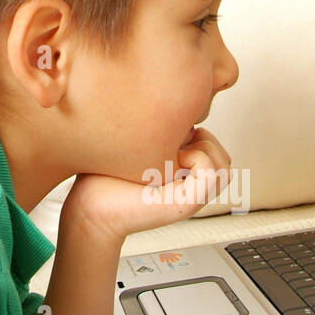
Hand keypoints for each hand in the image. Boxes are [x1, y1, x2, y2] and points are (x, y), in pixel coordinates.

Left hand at [63, 127, 232, 241]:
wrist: (90, 207)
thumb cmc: (103, 177)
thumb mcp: (139, 144)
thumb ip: (164, 131)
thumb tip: (181, 107)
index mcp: (183, 175)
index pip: (212, 146)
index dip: (195, 131)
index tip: (162, 135)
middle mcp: (191, 188)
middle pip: (223, 154)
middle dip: (202, 138)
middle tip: (169, 144)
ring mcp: (193, 197)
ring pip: (224, 162)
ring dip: (202, 148)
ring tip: (172, 153)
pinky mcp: (189, 204)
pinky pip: (213, 171)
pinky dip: (196, 158)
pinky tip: (171, 162)